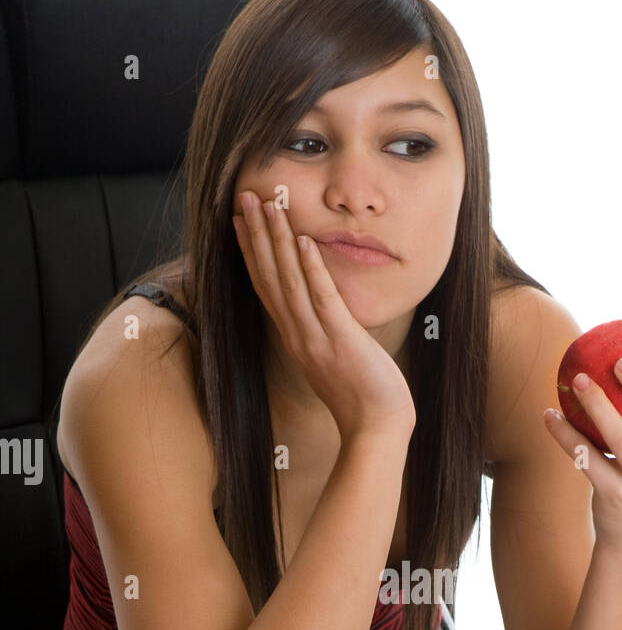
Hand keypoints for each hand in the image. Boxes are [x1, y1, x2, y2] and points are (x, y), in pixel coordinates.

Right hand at [232, 191, 415, 444]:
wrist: (375, 431)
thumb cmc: (362, 401)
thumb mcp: (335, 363)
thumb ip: (323, 337)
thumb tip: (323, 318)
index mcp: (296, 340)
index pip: (266, 289)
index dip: (251, 253)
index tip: (239, 223)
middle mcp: (298, 336)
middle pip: (268, 278)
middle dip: (255, 235)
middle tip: (244, 198)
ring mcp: (316, 338)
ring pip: (289, 281)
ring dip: (276, 241)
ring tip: (267, 205)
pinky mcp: (341, 341)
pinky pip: (322, 298)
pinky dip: (311, 268)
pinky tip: (303, 240)